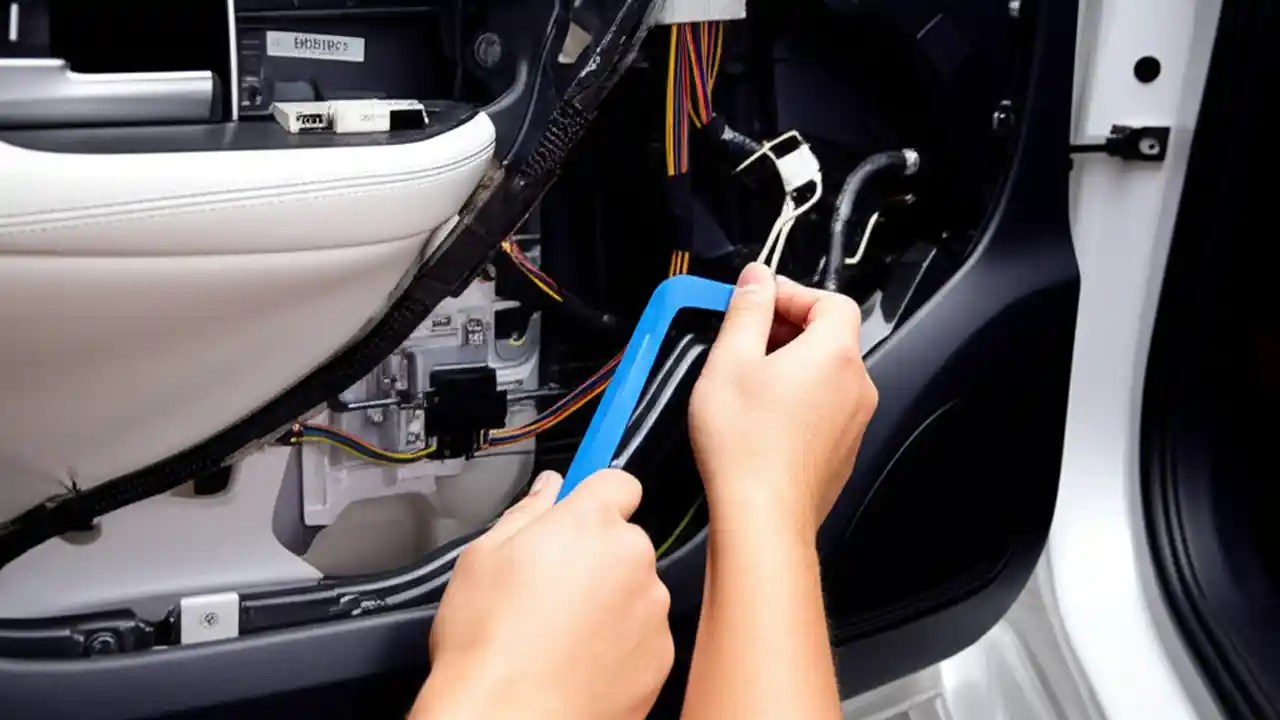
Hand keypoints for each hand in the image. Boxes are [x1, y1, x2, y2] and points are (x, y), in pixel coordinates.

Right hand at [411, 470, 673, 719]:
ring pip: (636, 588)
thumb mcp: (482, 559)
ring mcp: (652, 609)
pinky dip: (620, 642)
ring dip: (610, 599)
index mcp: (589, 523)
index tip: (580, 511)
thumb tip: (548, 488)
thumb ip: (526, 513)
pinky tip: (578, 660)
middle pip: (625, 540)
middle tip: (550, 585)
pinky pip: (643, 632)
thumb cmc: (487, 644)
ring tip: (559, 631)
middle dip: (596, 555)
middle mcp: (633, 558)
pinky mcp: (661, 655)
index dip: (596, 495)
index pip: (618, 480)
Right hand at [689, 263, 877, 538]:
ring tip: (747, 380)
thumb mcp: (730, 361)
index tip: (758, 299)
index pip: (831, 301)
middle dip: (788, 328)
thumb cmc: (745, 444)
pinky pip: (825, 408)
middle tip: (745, 337)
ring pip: (827, 374)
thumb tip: (757, 277)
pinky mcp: (842, 451)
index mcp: (835, 354)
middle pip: (831, 337)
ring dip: (791, 365)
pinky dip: (798, 399)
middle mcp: (856, 385)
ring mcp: (854, 421)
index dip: (794, 293)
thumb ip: (747, 310)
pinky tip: (761, 417)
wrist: (763, 517)